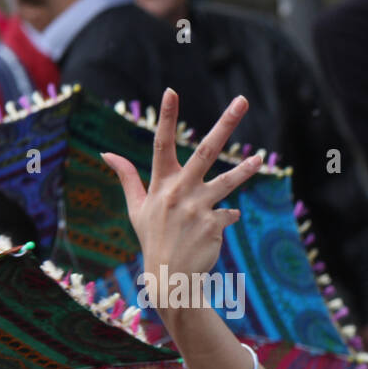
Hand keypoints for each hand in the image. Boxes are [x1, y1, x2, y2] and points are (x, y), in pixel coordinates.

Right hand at [101, 88, 264, 313]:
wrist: (171, 277)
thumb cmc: (153, 238)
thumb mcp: (136, 207)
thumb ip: (128, 177)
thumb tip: (107, 152)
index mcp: (160, 184)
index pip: (161, 143)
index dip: (166, 117)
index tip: (171, 91)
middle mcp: (180, 192)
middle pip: (205, 151)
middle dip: (225, 125)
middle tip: (242, 101)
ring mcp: (198, 208)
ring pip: (227, 183)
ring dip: (245, 171)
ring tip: (260, 159)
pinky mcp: (214, 225)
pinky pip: (228, 214)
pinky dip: (226, 217)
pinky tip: (218, 225)